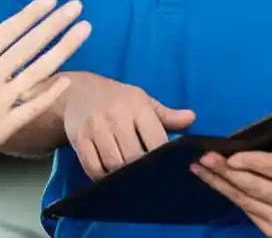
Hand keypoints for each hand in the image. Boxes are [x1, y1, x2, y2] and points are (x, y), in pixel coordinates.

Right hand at [0, 0, 90, 165]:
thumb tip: (2, 48)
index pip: (9, 30)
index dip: (32, 14)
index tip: (51, 1)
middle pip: (30, 44)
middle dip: (56, 23)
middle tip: (75, 7)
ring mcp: (0, 101)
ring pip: (40, 70)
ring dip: (64, 48)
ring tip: (82, 31)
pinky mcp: (5, 125)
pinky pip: (35, 106)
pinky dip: (52, 92)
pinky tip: (68, 80)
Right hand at [61, 73, 195, 178]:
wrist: (79, 90)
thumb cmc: (118, 98)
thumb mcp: (143, 101)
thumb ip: (167, 115)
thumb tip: (192, 118)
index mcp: (137, 106)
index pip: (155, 139)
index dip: (162, 158)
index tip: (166, 169)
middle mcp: (116, 116)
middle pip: (133, 155)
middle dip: (142, 171)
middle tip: (148, 180)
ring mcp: (95, 128)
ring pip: (113, 163)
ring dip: (122, 176)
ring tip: (130, 181)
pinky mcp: (79, 139)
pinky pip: (92, 166)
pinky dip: (102, 176)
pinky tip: (109, 177)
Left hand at [191, 117, 271, 237]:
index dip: (252, 162)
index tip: (230, 155)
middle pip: (254, 187)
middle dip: (226, 172)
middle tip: (205, 157)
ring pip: (246, 201)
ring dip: (220, 184)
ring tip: (200, 167)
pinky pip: (247, 211)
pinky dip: (229, 196)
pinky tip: (214, 181)